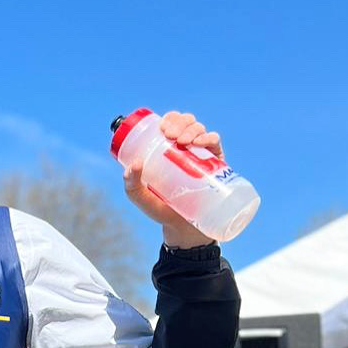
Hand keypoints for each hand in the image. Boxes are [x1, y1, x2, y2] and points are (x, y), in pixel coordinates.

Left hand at [123, 111, 223, 247]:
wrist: (184, 228)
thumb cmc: (161, 209)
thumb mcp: (141, 198)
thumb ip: (131, 184)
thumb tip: (134, 164)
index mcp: (168, 149)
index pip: (171, 124)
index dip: (169, 119)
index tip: (163, 128)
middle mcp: (186, 148)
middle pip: (186, 122)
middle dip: (179, 122)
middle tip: (170, 134)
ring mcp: (202, 155)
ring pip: (199, 129)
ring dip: (192, 128)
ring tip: (183, 141)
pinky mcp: (216, 164)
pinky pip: (215, 143)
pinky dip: (209, 138)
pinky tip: (201, 142)